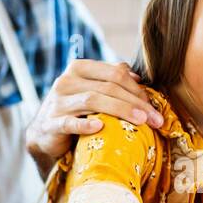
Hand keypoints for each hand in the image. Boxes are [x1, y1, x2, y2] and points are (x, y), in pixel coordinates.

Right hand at [26, 60, 162, 166]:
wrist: (45, 134)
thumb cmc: (76, 112)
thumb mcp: (94, 91)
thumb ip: (112, 80)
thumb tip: (137, 76)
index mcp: (79, 68)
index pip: (115, 73)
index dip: (137, 89)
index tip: (155, 106)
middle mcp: (66, 81)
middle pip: (108, 87)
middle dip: (136, 103)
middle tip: (156, 119)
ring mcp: (57, 101)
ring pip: (93, 100)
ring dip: (121, 110)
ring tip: (142, 122)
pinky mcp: (51, 123)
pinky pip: (69, 122)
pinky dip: (85, 124)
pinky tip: (100, 127)